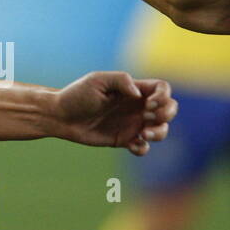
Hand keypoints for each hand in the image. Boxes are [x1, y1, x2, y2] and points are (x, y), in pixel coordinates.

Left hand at [55, 73, 176, 154]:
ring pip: (161, 130)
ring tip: (143, 134)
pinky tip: (132, 145)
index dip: (163, 96)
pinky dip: (143, 148)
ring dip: (159, 133)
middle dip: (167, 114)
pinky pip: (143, 147)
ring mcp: (131, 124)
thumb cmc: (76, 95)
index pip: (162, 89)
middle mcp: (136, 106)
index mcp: (132, 90)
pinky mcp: (123, 140)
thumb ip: (120, 80)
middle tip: (149, 117)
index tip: (147, 103)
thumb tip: (139, 94)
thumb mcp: (96, 81)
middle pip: (169, 109)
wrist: (60, 116)